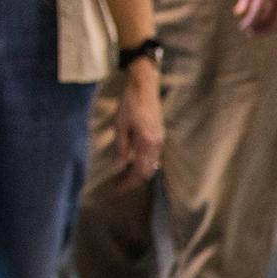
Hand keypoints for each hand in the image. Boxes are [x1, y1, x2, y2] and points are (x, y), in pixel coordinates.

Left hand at [113, 58, 163, 185]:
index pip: (138, 171)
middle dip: (133, 182)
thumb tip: (120, 166)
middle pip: (147, 172)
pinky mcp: (160, 137)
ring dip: (138, 174)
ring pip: (151, 166)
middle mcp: (157, 144)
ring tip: (122, 178)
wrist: (144, 88)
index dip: (127, 183)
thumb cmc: (129, 104)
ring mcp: (160, 141)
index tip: (116, 190)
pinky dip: (143, 165)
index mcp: (146, 142)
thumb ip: (121, 147)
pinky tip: (131, 165)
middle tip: (118, 187)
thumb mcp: (120, 125)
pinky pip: (153, 157)